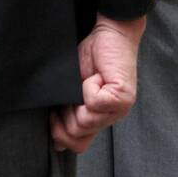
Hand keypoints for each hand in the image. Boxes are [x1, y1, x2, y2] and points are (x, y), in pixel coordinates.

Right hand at [50, 13, 145, 153]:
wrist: (112, 31)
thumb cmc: (92, 56)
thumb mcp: (74, 90)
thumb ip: (68, 115)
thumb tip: (57, 143)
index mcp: (100, 118)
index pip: (79, 145)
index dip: (60, 132)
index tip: (55, 111)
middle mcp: (111, 117)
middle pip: (77, 135)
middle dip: (64, 114)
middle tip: (70, 93)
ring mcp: (119, 109)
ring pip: (84, 121)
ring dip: (75, 98)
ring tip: (83, 81)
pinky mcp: (121, 97)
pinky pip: (93, 102)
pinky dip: (88, 86)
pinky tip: (95, 75)